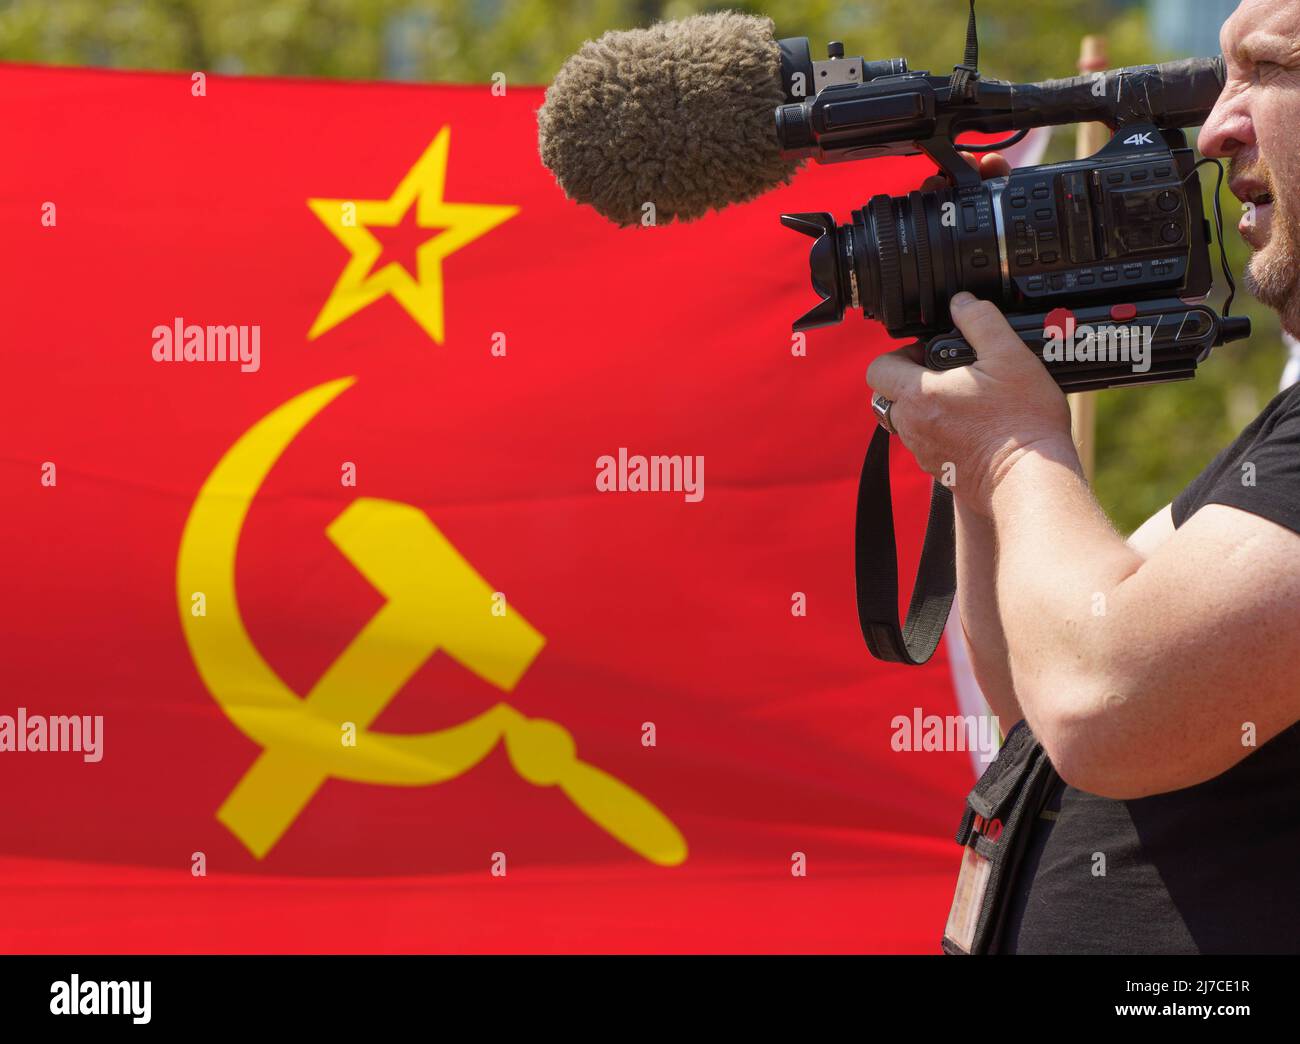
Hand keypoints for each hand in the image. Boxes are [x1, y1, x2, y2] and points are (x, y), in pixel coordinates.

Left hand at [865, 152, 1076, 515]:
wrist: (1032, 480)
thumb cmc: (1021, 422)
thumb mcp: (1009, 355)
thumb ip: (980, 321)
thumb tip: (962, 302)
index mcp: (918, 395)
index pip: (878, 368)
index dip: (899, 354)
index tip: (928, 352)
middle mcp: (912, 427)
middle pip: (890, 396)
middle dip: (911, 380)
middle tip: (949, 374)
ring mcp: (924, 453)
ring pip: (908, 422)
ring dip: (928, 407)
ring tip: (968, 399)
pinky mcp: (940, 472)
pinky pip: (929, 445)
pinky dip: (943, 432)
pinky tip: (977, 426)